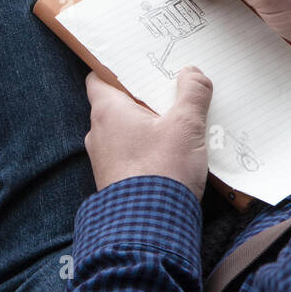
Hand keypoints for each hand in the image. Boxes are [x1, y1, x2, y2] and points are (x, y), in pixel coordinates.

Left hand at [85, 67, 212, 199]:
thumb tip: (192, 73)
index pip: (99, 78)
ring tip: (178, 123)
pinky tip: (172, 153)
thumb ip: (191, 94)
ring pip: (126, 131)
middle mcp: (98, 133)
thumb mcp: (185, 126)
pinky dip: (147, 149)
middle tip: (171, 92)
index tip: (141, 65)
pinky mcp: (116, 180)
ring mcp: (104, 159)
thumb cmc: (162, 170)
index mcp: (107, 112)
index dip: (118, 69)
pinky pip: (130, 154)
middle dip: (143, 98)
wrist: (149, 226)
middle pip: (118, 104)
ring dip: (148, 126)